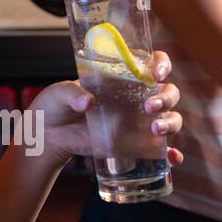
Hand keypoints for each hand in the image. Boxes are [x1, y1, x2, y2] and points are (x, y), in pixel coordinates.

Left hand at [30, 50, 184, 166]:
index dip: (161, 64)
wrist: (48, 135)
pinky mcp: (134, 144)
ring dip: (170, 123)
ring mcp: (137, 121)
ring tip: (155, 129)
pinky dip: (171, 154)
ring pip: (170, 118)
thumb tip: (87, 101)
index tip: (156, 73)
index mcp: (121, 77)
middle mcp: (135, 97)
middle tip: (149, 107)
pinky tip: (173, 157)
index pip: (151, 64)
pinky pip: (161, 150)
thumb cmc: (55, 105)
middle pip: (168, 92)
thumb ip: (70, 93)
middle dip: (166, 98)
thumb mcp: (58, 93)